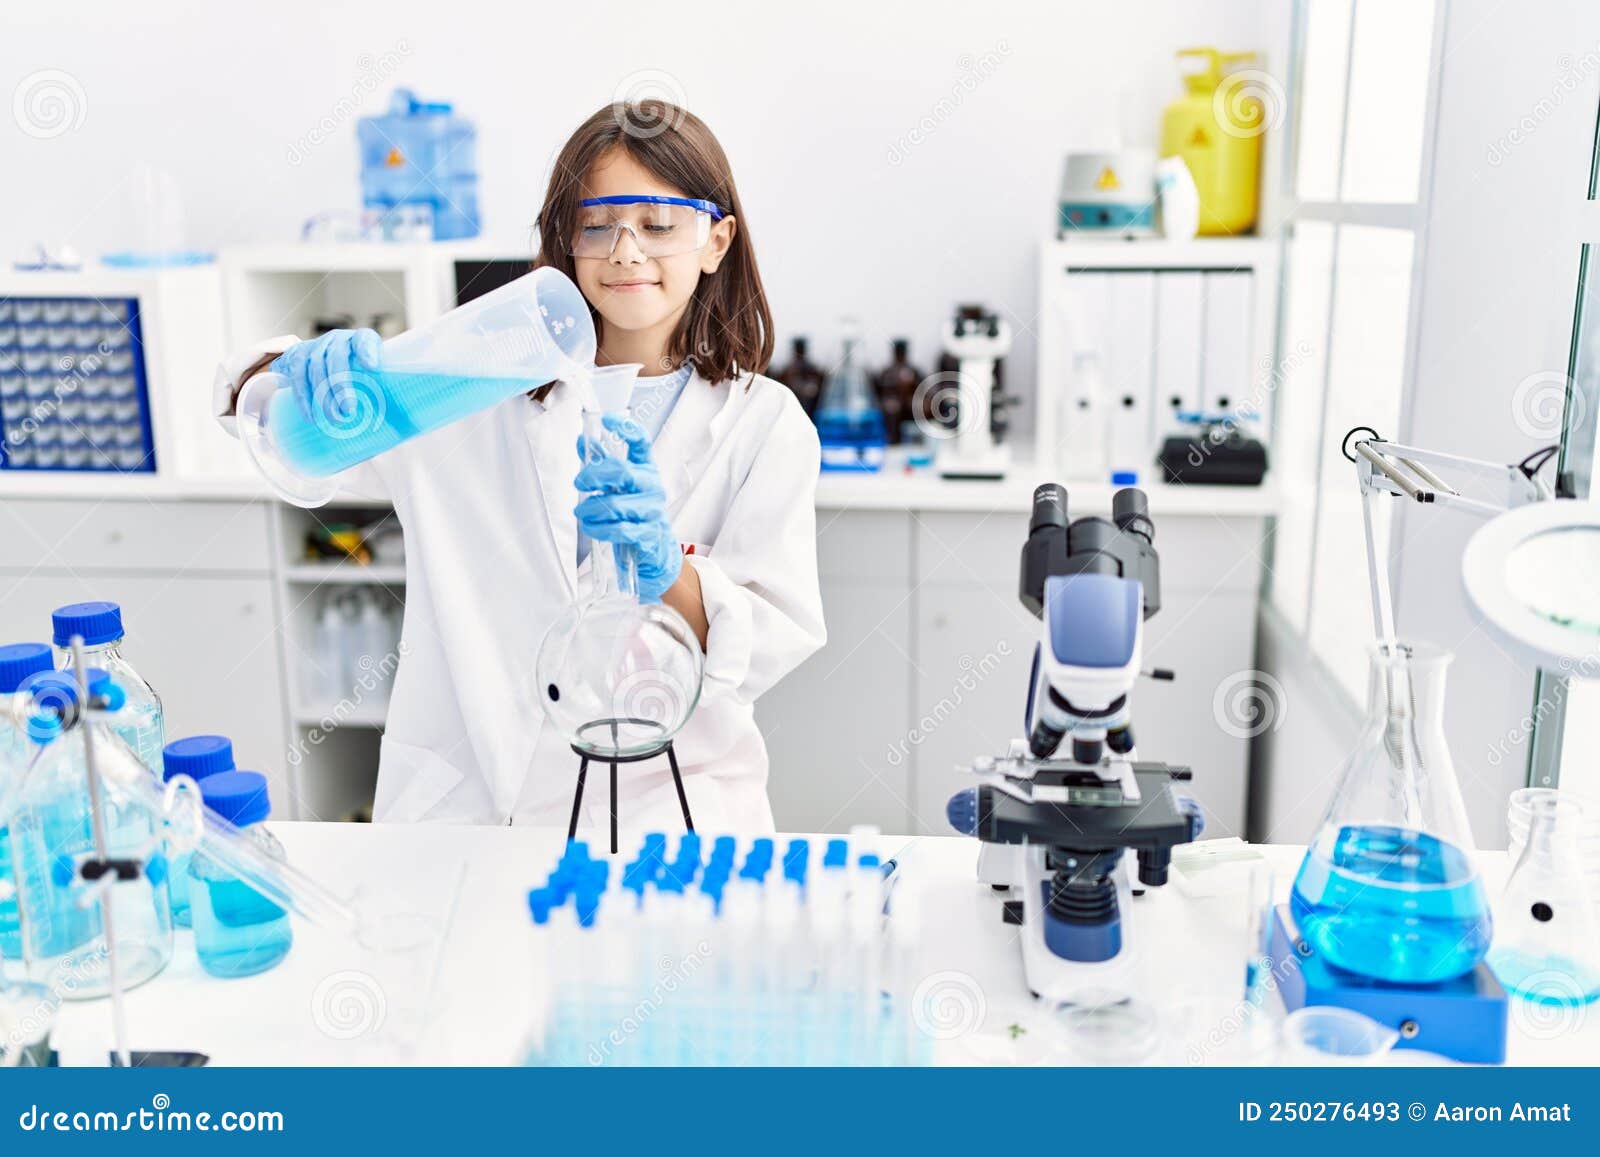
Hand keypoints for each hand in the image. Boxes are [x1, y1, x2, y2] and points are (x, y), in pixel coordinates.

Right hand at [268, 329, 381, 431]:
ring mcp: (317, 345)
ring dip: (322, 394)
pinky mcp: (298, 354)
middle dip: (341, 384)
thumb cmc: (363, 380)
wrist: (327, 365)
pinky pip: (297, 374)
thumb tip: (395, 433)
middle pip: (337, 357)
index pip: (365, 339)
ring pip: (315, 366)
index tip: (372, 367)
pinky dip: (303, 397)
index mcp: (363, 341)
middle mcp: (339, 339)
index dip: (367, 351)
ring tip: (333, 419)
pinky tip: (311, 416)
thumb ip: (387, 402)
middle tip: (348, 410)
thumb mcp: (377, 385)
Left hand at [574, 414, 681, 601]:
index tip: (605, 420)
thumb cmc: (634, 514)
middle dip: (594, 475)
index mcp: (646, 469)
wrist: (655, 551)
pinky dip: (599, 529)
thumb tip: (581, 440)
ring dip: (591, 509)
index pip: (641, 443)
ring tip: (581, 513)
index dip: (625, 429)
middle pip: (622, 471)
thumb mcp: (619, 487)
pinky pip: (619, 529)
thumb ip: (601, 464)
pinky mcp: (649, 534)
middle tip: (579, 482)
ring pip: (616, 504)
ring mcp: (653, 511)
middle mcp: (653, 486)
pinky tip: (592, 528)